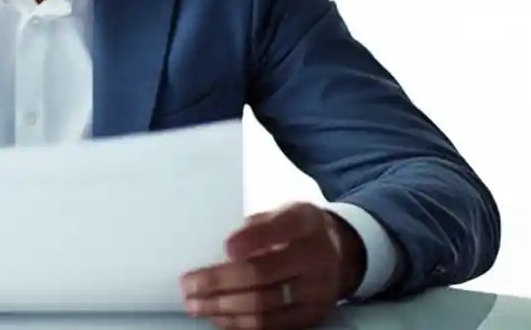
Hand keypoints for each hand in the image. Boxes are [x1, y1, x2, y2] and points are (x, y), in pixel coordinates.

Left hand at [180, 202, 364, 328]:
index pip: (279, 230)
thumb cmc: (298, 229)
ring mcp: (315, 292)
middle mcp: (315, 258)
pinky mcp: (311, 316)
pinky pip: (271, 325)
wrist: (341, 253)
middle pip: (262, 274)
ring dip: (222, 307)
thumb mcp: (284, 212)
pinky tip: (218, 316)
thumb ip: (258, 226)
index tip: (225, 248)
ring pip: (263, 306)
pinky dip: (240, 323)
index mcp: (305, 223)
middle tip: (188, 285)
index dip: (251, 240)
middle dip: (219, 282)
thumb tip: (225, 250)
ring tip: (195, 304)